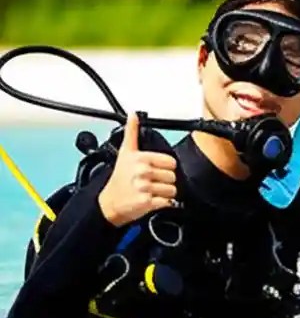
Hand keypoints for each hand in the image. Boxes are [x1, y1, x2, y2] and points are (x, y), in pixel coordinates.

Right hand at [97, 112, 177, 226]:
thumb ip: (132, 132)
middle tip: (152, 182)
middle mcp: (142, 172)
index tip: (155, 170)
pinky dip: (163, 203)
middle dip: (165, 181)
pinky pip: (168, 202)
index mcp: (141, 158)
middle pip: (173, 176)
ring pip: (173, 190)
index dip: (166, 167)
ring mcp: (144, 187)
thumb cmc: (119, 179)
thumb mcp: (125, 152)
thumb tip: (133, 114)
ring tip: (152, 191)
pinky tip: (152, 200)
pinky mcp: (147, 202)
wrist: (108, 203)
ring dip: (165, 193)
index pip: (171, 162)